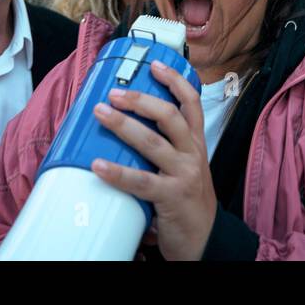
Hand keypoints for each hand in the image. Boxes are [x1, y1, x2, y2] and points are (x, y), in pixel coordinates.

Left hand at [90, 61, 216, 261]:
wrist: (205, 240)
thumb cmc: (188, 200)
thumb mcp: (186, 167)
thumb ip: (165, 148)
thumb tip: (126, 126)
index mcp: (196, 143)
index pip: (191, 103)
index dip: (174, 80)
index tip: (154, 64)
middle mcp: (192, 154)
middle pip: (169, 116)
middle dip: (140, 99)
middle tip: (114, 92)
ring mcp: (183, 174)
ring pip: (153, 142)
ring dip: (124, 125)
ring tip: (101, 113)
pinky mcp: (171, 197)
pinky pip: (140, 181)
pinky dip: (117, 172)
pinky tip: (98, 164)